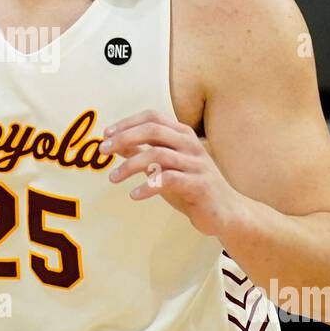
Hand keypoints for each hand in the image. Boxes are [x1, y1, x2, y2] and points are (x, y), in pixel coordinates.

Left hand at [98, 109, 245, 242]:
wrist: (227, 213)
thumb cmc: (192, 187)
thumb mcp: (166, 167)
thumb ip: (144, 153)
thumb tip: (116, 143)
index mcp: (183, 135)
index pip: (152, 117)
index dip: (127, 123)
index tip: (106, 135)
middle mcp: (191, 145)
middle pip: (153, 130)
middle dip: (124, 138)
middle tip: (103, 151)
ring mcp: (197, 164)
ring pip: (158, 155)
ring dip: (130, 165)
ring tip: (113, 178)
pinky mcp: (200, 185)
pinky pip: (170, 180)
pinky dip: (148, 186)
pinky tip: (134, 195)